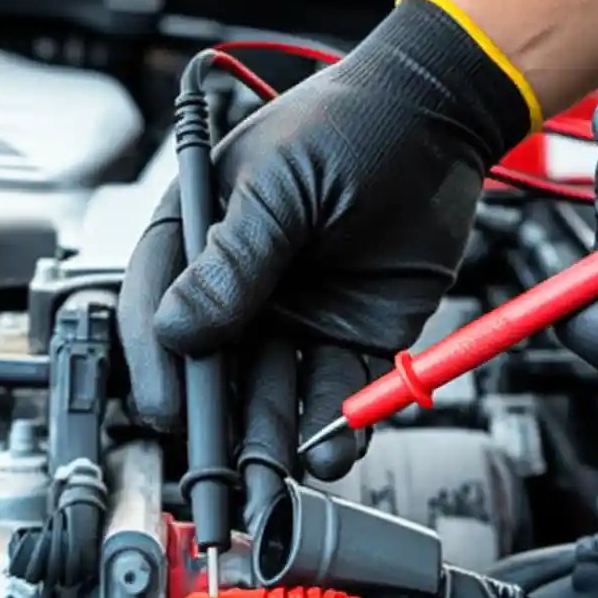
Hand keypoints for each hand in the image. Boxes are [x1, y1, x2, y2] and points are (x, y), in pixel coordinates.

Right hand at [118, 0, 530, 494]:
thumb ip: (232, 259)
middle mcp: (242, 286)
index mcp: (200, 237)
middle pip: (214, 367)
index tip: (165, 408)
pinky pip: (339, 393)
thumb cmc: (351, 123)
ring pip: (273, 393)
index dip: (156, 363)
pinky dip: (338, 426)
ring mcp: (298, 315)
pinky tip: (335, 448)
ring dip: (273, 438)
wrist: (442, 120)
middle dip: (217, 421)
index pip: (155, 307)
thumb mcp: (279, 182)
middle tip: (224, 468)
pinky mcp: (354, 336)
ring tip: (276, 477)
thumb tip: (175, 329)